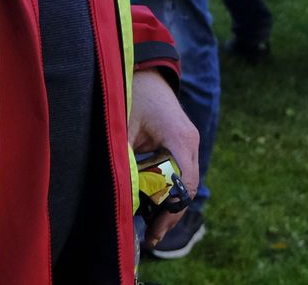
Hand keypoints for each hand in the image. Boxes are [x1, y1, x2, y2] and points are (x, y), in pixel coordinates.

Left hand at [129, 68, 198, 249]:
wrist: (145, 69)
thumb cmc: (133, 93)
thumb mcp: (123, 125)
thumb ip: (123, 158)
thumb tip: (118, 194)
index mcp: (180, 138)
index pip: (184, 183)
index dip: (171, 210)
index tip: (155, 230)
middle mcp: (189, 142)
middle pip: (187, 188)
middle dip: (171, 215)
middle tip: (151, 238)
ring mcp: (187, 143)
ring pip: (184, 182)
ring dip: (169, 204)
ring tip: (151, 229)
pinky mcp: (180, 143)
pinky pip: (178, 172)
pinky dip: (167, 190)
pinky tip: (151, 206)